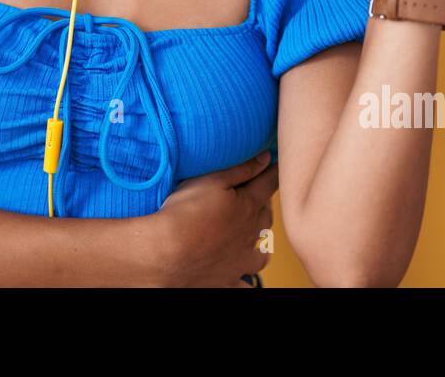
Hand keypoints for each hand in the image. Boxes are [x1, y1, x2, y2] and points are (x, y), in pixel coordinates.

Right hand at [145, 151, 276, 286]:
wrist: (167, 254)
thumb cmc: (186, 213)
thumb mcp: (212, 180)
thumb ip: (242, 169)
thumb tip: (265, 158)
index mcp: (248, 207)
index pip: (268, 185)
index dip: (273, 172)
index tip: (276, 165)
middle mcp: (250, 235)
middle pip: (266, 216)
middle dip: (265, 204)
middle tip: (257, 195)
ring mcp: (241, 261)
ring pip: (263, 251)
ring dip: (262, 241)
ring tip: (255, 234)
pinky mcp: (227, 280)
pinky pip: (245, 285)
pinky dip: (247, 280)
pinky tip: (244, 277)